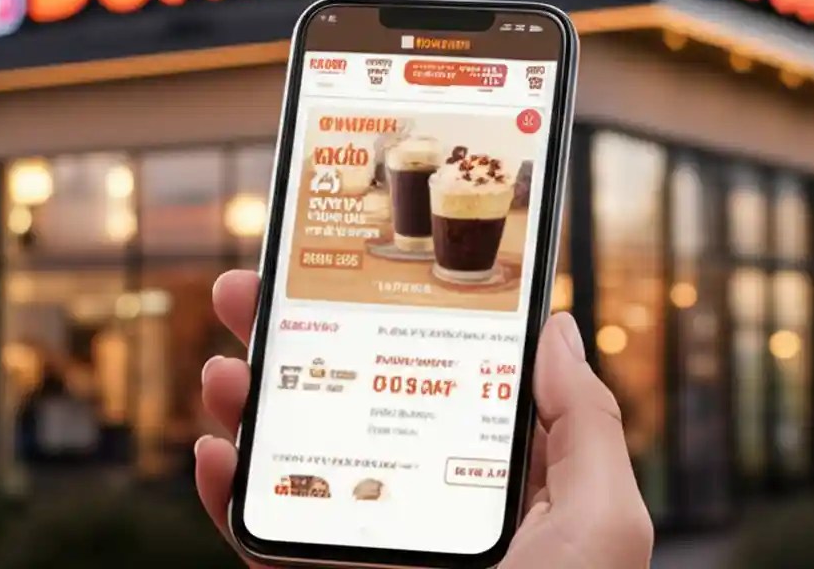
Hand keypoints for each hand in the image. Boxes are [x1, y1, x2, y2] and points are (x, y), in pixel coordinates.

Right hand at [195, 270, 653, 568]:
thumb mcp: (602, 522)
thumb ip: (584, 424)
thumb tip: (556, 327)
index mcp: (480, 480)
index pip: (424, 380)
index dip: (381, 322)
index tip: (345, 272)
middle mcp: (413, 506)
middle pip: (339, 405)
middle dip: (289, 344)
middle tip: (251, 294)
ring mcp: (360, 551)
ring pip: (287, 464)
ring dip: (246, 409)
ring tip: (224, 370)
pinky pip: (259, 541)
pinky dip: (223, 498)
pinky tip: (211, 456)